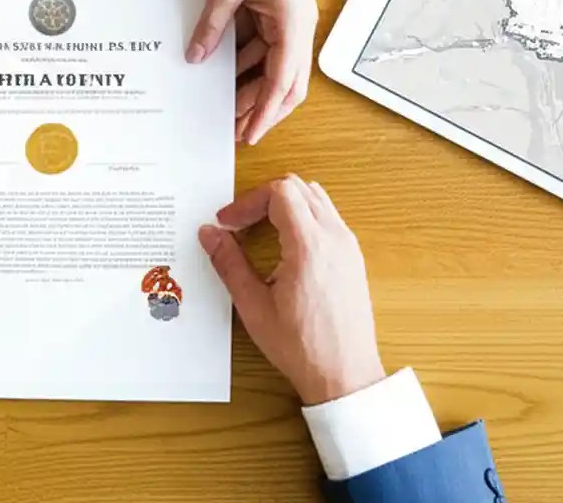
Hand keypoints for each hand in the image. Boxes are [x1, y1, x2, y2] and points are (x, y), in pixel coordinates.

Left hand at [186, 0, 318, 144]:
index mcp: (294, 23)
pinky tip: (224, 76)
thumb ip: (211, 26)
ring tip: (225, 109)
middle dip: (262, 109)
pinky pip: (265, 48)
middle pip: (287, 83)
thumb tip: (196, 57)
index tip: (248, 134)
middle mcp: (299, 26)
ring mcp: (290, 20)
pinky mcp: (278, 13)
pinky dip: (247, 66)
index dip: (264, 112)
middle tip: (236, 131)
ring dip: (252, 89)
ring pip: (275, 68)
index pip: (281, 81)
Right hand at [197, 175, 383, 403]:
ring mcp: (348, 247)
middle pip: (299, 187)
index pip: (280, 192)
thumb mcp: (253, 306)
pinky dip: (303, 219)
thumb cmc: (303, 348)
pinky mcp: (353, 258)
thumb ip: (229, 263)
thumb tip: (210, 234)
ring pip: (316, 199)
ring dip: (285, 206)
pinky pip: (328, 219)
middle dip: (263, 199)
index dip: (248, 202)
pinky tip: (283, 248)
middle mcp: (335, 238)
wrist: (345, 375)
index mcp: (310, 246)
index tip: (228, 224)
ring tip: (259, 233)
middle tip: (239, 225)